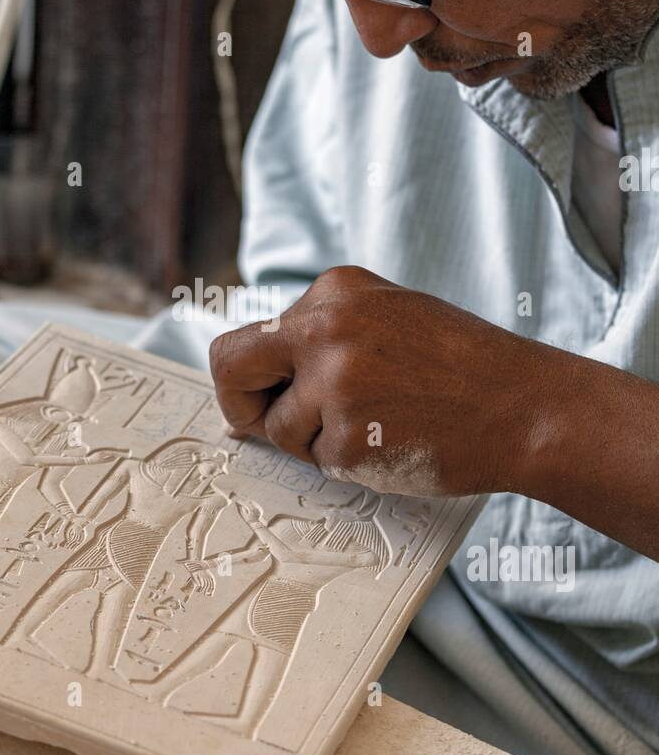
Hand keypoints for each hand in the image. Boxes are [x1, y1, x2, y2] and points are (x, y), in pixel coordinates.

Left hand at [208, 265, 559, 498]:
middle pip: (230, 366)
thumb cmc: (462, 365)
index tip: (263, 395)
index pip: (251, 335)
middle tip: (261, 426)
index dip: (253, 376)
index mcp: (333, 292)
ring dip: (316, 441)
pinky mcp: (347, 439)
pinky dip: (350, 463)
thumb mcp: (389, 317)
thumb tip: (263, 372)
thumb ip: (327, 334)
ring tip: (378, 426)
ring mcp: (334, 384)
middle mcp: (325, 329)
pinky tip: (394, 442)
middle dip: (241, 404)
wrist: (525, 405)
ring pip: (281, 429)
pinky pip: (320, 461)